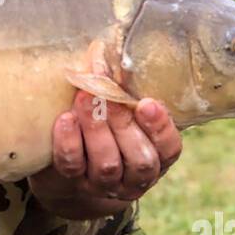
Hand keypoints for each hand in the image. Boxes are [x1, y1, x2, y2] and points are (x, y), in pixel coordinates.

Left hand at [28, 91, 181, 220]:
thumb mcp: (124, 114)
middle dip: (123, 123)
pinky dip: (69, 142)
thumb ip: (122, 91)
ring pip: (107, 164)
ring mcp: (105, 185)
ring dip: (96, 129)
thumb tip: (100, 49)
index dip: (161, 127)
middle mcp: (135, 177)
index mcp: (157, 156)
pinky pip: (73, 166)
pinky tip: (65, 119)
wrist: (73, 172)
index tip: (147, 103)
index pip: (169, 148)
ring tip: (84, 99)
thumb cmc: (108, 130)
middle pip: (139, 159)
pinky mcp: (74, 183)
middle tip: (107, 94)